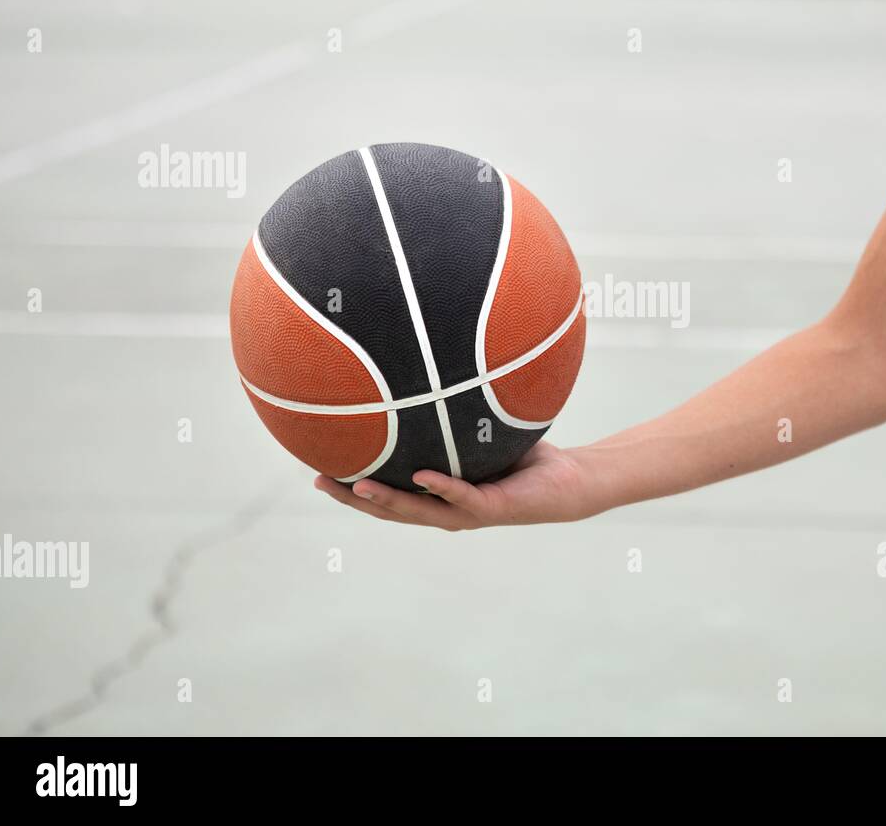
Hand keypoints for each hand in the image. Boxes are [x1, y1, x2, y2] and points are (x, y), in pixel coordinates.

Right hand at [313, 441, 598, 529]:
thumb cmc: (521, 457)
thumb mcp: (478, 433)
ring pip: (418, 510)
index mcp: (436, 496)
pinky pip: (464, 497)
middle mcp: (446, 509)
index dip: (352, 489)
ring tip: (356, 486)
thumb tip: (426, 372)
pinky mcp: (494, 508)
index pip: (386, 495)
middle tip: (321, 479)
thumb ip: (452, 416)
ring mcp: (468, 512)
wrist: (567, 481)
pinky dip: (442, 487)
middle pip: (390, 509)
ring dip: (386, 499)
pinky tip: (422, 476)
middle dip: (354, 497)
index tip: (317, 470)